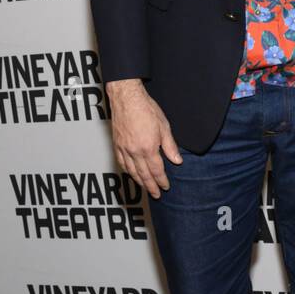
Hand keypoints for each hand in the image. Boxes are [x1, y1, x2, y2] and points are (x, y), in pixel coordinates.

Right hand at [106, 79, 182, 197]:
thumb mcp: (164, 127)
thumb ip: (170, 146)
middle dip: (151, 186)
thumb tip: (177, 161)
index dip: (161, 180)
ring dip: (139, 182)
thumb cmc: (146, 109)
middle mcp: (134, 151)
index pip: (156, 170)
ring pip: (132, 171)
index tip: (166, 187)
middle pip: (143, 174)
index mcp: (148, 148)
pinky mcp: (117, 145)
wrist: (127, 98)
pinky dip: (128, 172)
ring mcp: (124, 149)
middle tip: (156, 195)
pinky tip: (132, 175)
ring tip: (146, 188)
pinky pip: (122, 163)